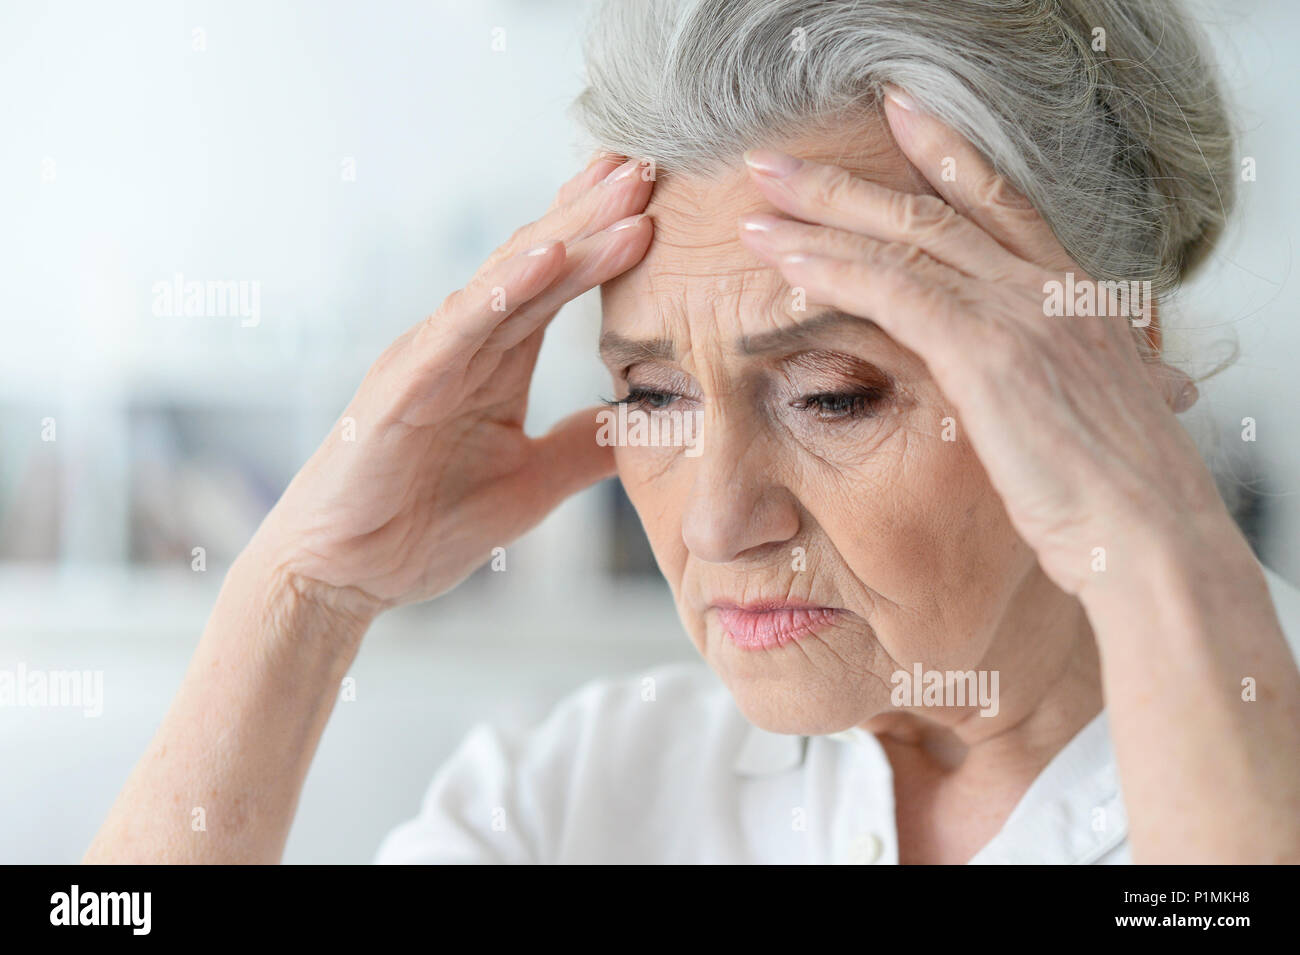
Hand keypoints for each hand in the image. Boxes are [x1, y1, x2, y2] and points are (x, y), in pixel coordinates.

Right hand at [252, 154, 654, 613]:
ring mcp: (429, 360)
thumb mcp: (530, 485)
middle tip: (650, 164)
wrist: (342, 576)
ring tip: (623, 190)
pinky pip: (460, 330)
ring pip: (506, 282)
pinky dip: (503, 291)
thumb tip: (644, 419)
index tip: (658, 200)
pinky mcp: (402, 388)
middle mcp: (461, 346)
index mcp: (492, 364)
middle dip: (594, 212)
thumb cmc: (419, 527)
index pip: (556, 286)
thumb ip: (583, 447)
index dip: (604, 241)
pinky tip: (549, 256)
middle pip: (538, 264)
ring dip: (568, 233)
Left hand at [737, 87, 1228, 596]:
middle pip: (933, 210)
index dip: (947, 155)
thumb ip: (1052, 381)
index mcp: (1075, 299)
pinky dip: (834, 272)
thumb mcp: (1087, 417)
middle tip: (777, 160)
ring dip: (820, 218)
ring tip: (755, 205)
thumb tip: (1035, 392)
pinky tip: (784, 262)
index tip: (898, 114)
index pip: (1001, 203)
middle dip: (845, 182)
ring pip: (904, 241)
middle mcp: (1048, 290)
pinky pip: (894, 293)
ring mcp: (1021, 314)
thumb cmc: (1117, 499)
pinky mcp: (989, 353)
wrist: (1153, 537)